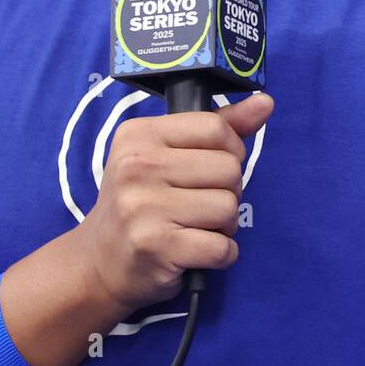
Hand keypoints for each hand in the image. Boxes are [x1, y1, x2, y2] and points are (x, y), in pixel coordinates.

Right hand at [80, 91, 273, 313]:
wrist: (99, 262)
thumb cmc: (143, 202)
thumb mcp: (167, 155)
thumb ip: (218, 128)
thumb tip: (265, 102)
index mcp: (139, 134)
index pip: (216, 128)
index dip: (230, 151)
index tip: (213, 169)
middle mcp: (136, 166)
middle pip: (229, 169)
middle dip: (228, 191)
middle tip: (199, 205)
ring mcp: (144, 207)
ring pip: (228, 207)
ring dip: (225, 225)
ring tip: (196, 228)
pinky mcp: (156, 247)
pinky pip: (222, 247)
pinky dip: (221, 254)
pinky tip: (197, 253)